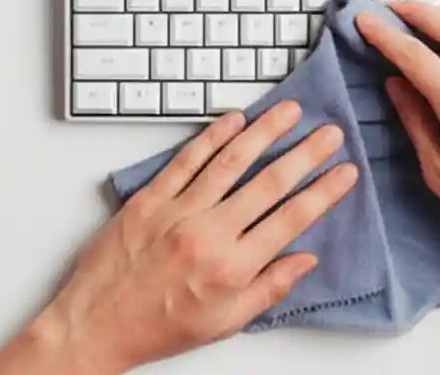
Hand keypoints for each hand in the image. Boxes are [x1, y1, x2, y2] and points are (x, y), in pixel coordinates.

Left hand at [0, 101, 357, 374]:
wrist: (94, 327)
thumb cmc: (157, 327)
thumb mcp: (224, 322)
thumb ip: (269, 289)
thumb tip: (305, 260)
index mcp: (232, 267)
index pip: (292, 219)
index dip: (324, 192)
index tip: (345, 172)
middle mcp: (208, 234)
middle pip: (270, 182)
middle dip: (306, 153)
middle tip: (330, 132)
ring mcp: (177, 211)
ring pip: (231, 161)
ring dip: (266, 131)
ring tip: (290, 111)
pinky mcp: (149, 199)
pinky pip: (187, 159)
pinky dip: (212, 136)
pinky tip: (234, 119)